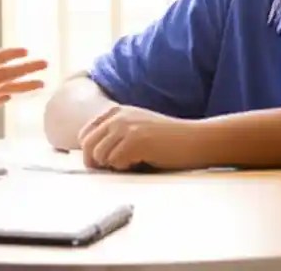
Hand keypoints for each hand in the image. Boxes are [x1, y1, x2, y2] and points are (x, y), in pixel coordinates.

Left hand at [78, 105, 196, 170]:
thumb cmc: (167, 141)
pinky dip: (126, 168)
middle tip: (117, 168)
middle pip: (87, 146)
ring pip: (99, 155)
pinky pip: (115, 162)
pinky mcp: (135, 140)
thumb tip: (91, 160)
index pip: (84, 134)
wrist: (195, 140)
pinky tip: (142, 161)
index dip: (90, 152)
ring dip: (113, 165)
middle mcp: (117, 116)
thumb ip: (114, 137)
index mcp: (116, 112)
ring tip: (133, 162)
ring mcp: (125, 126)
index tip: (104, 163)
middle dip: (97, 163)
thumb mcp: (137, 129)